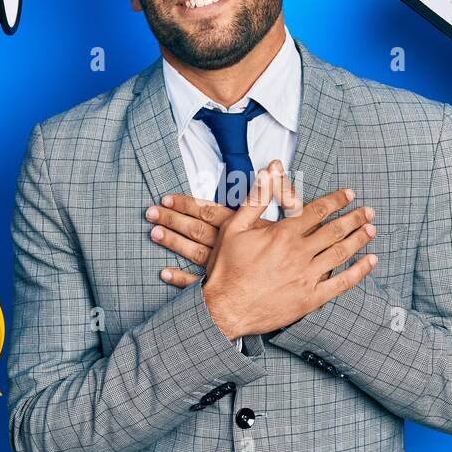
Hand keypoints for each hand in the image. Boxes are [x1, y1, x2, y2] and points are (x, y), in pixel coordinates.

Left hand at [148, 160, 307, 286]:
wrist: (301, 286)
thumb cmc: (296, 252)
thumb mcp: (291, 218)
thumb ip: (279, 189)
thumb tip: (275, 163)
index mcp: (240, 229)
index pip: (208, 213)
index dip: (187, 204)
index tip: (166, 198)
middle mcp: (228, 248)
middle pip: (195, 231)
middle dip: (172, 220)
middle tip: (150, 213)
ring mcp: (225, 269)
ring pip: (193, 254)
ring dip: (173, 243)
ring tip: (154, 233)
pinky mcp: (226, 288)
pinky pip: (198, 285)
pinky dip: (181, 280)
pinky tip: (164, 274)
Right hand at [201, 162, 377, 338]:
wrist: (224, 309)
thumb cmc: (227, 269)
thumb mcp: (234, 228)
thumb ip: (255, 199)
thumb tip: (268, 171)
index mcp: (283, 234)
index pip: (317, 211)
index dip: (335, 200)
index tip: (348, 194)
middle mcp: (300, 253)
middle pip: (334, 230)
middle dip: (354, 218)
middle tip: (369, 211)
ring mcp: (307, 277)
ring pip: (341, 253)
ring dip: (359, 239)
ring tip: (372, 229)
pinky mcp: (311, 299)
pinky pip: (342, 284)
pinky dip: (359, 271)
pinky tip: (370, 262)